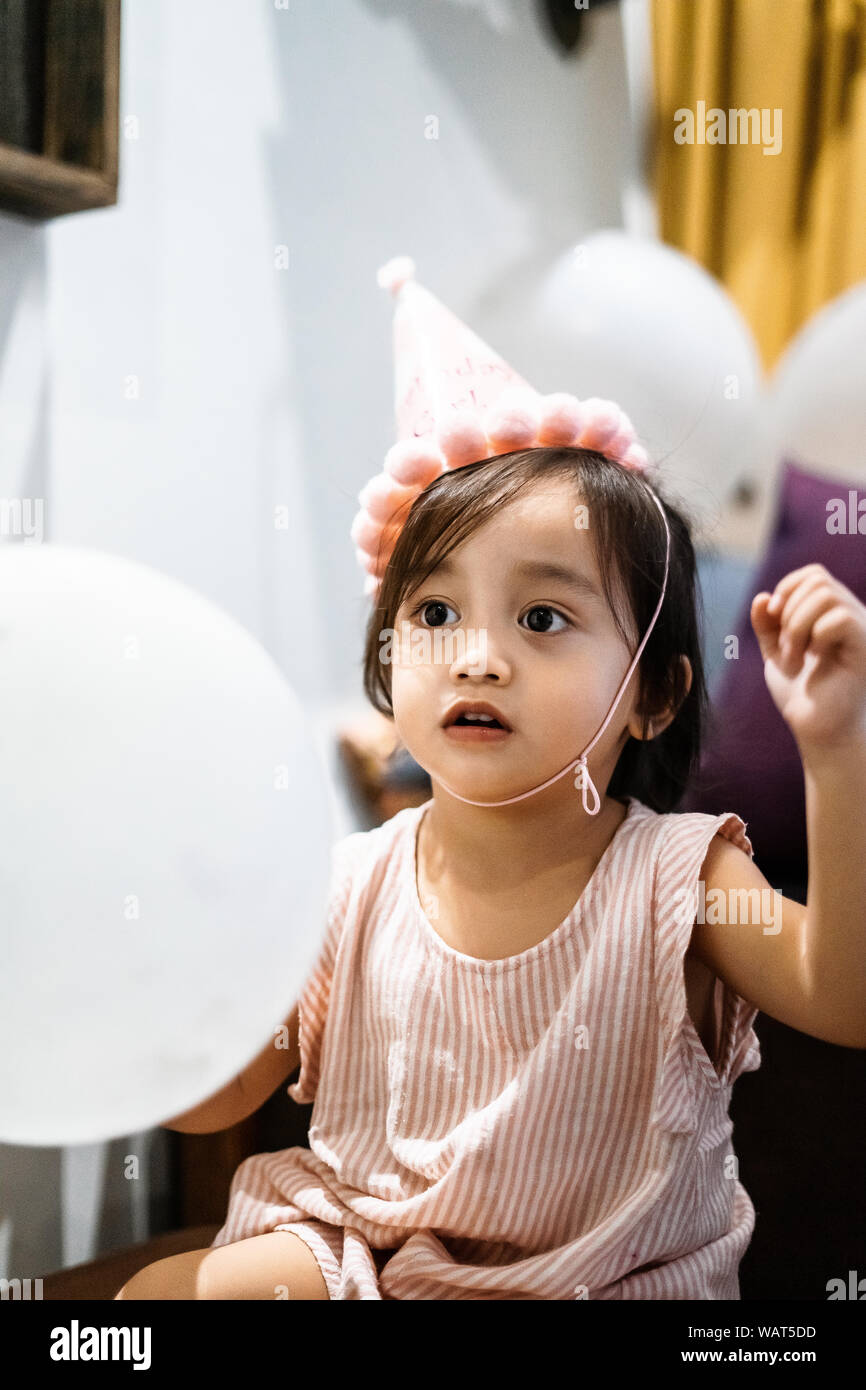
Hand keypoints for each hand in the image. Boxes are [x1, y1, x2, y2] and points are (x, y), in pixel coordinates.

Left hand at [751, 564, 865, 753]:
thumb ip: (768, 624)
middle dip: (789, 611)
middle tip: (786, 648)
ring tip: (795, 657)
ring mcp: (863, 629)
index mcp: (835, 612)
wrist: (818, 729)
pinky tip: (814, 659)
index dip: (787, 587)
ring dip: (797, 626)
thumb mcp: (776, 652)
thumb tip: (763, 597)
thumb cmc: (801, 692)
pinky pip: (839, 618)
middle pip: (818, 580)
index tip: (772, 616)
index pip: (814, 574)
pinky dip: (815, 636)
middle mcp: (854, 615)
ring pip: (826, 595)